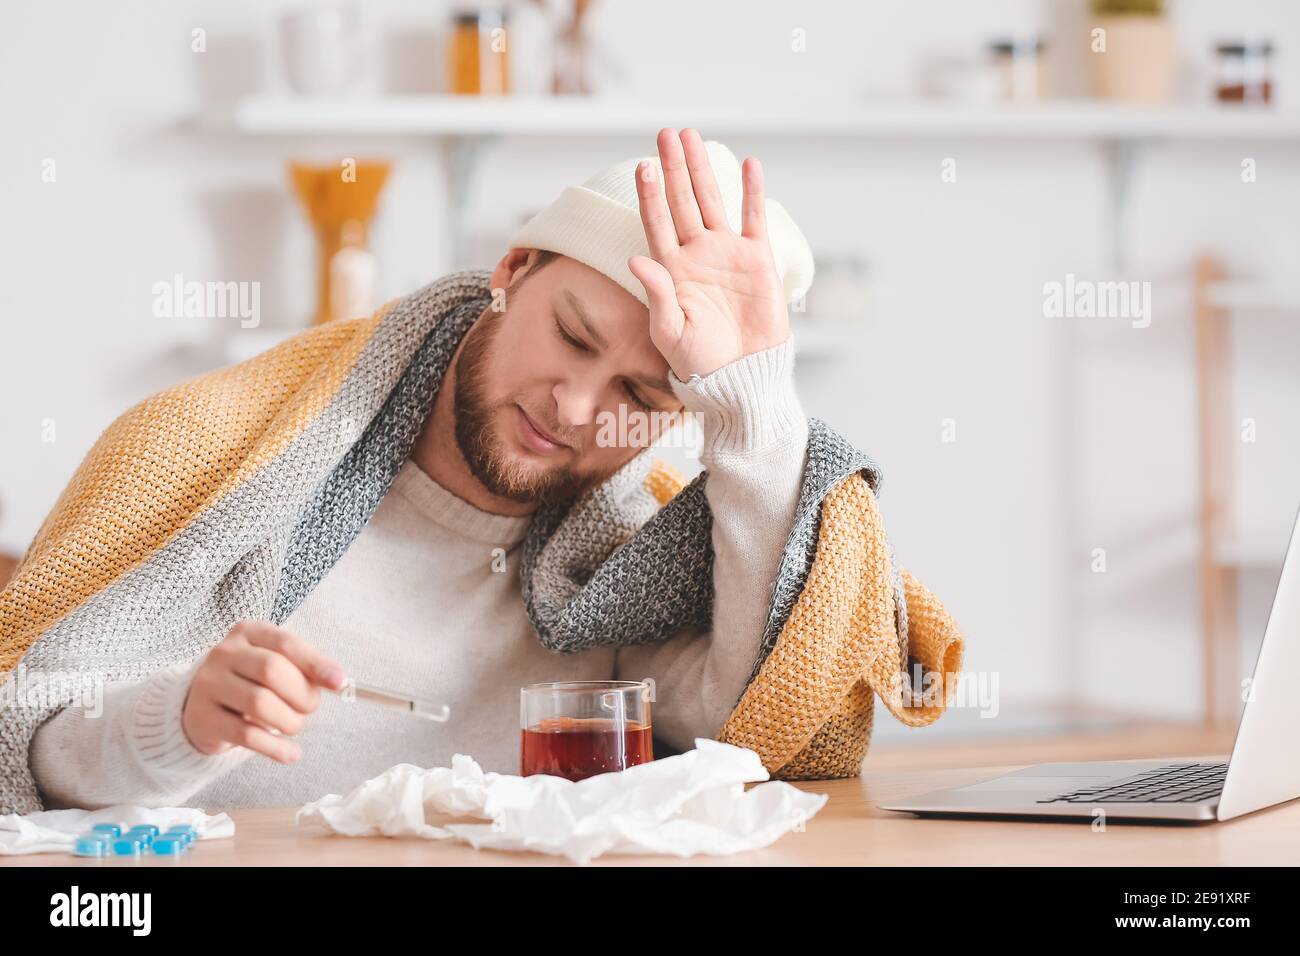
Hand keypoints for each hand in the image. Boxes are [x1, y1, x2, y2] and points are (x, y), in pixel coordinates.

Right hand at [181, 620, 345, 762]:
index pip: (286, 643)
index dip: (315, 663)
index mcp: (248, 632)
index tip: (339, 682)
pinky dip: (275, 747)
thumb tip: (338, 680)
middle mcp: (224, 653)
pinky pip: (245, 735)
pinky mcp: (201, 718)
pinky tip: (291, 754)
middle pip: (272, 670)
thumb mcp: (274, 664)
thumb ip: (302, 668)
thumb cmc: (250, 681)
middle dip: (301, 694)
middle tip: (309, 709)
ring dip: (289, 721)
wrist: (200, 704)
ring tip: (294, 726)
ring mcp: (208, 684)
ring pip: (259, 702)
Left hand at [628, 128, 788, 380]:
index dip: (650, 195)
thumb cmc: (700, 362)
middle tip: (667, 134)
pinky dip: (752, 192)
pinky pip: (754, 218)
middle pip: (682, 202)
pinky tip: (749, 164)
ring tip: (693, 137)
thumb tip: (635, 260)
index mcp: (672, 270)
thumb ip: (658, 295)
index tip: (644, 167)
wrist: (742, 376)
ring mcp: (727, 253)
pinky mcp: (758, 259)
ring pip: (712, 201)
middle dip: (674, 167)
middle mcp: (696, 254)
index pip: (657, 223)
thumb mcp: (671, 332)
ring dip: (702, 170)